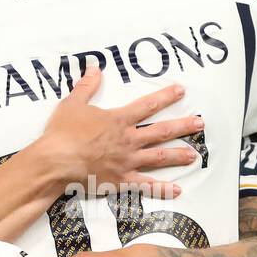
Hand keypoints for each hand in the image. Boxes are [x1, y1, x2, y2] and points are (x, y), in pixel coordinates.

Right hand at [27, 65, 203, 197]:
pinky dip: (162, 188)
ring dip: (178, 155)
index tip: (181, 92)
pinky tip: (178, 189)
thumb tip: (95, 67)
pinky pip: (146, 185)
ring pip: (159, 156)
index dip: (165, 97)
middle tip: (200, 124)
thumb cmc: (62, 132)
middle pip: (161, 131)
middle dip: (183, 126)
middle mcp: (128, 139)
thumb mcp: (73, 103)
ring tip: (194, 155)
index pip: (147, 105)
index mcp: (118, 120)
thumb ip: (87, 86)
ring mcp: (127, 161)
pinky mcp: (121, 180)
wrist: (55, 160)